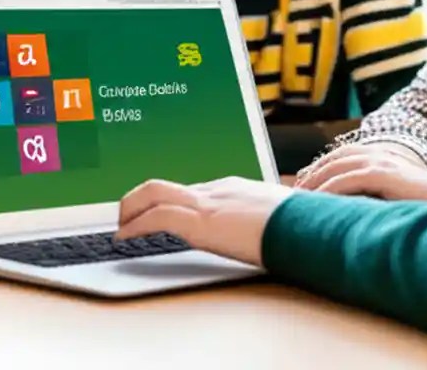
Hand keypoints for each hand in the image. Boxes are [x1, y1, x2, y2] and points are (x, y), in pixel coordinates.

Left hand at [116, 177, 293, 266]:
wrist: (306, 225)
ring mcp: (208, 203)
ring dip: (130, 211)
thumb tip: (276, 236)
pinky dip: (135, 226)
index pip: (191, 191)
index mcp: (234, 189)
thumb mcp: (281, 221)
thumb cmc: (302, 225)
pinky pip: (156, 218)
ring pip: (153, 193)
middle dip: (140, 200)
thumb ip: (267, 225)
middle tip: (126, 216)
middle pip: (165, 186)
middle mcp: (217, 190)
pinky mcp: (201, 221)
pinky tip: (125, 238)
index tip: (156, 213)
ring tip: (120, 227)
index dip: (169, 203)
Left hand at [296, 144, 426, 202]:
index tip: (304, 184)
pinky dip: (327, 189)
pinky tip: (314, 202)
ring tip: (296, 199)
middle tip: (293, 192)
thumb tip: (361, 214)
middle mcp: (381, 155)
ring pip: (336, 167)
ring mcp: (382, 163)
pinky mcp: (384, 175)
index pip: (344, 157)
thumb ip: (381, 199)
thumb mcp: (401, 200)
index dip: (322, 168)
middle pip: (335, 158)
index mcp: (385, 158)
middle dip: (312, 173)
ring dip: (314, 182)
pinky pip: (346, 180)